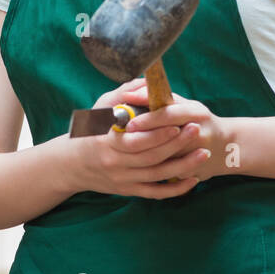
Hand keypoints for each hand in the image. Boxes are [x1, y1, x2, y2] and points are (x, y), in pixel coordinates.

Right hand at [68, 78, 210, 198]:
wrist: (71, 165)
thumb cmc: (90, 132)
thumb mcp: (100, 109)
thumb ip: (124, 94)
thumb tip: (148, 81)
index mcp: (107, 140)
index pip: (136, 139)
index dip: (158, 133)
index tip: (176, 123)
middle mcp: (114, 162)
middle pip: (151, 157)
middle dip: (177, 144)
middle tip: (197, 131)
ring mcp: (122, 178)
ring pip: (158, 176)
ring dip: (183, 166)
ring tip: (203, 153)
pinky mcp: (128, 190)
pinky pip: (155, 193)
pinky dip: (175, 189)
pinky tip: (193, 179)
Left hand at [122, 90, 228, 178]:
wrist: (228, 147)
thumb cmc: (197, 121)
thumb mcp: (183, 105)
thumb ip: (157, 99)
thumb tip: (128, 94)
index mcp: (196, 112)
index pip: (169, 114)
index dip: (147, 120)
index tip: (129, 124)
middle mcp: (200, 133)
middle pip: (168, 139)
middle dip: (144, 140)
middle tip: (125, 141)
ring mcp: (200, 154)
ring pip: (169, 161)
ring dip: (147, 160)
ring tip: (127, 157)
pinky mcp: (198, 173)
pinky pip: (173, 177)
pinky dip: (157, 173)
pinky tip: (143, 171)